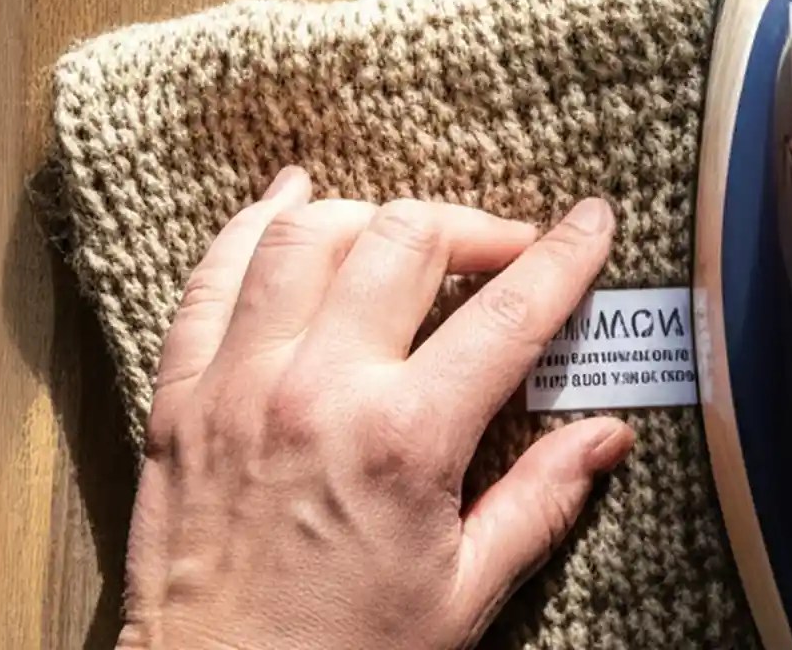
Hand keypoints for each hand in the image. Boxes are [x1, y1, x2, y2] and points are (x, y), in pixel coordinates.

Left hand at [115, 167, 635, 648]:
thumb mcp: (465, 591)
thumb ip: (540, 501)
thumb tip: (608, 437)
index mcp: (405, 441)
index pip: (508, 314)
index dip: (562, 255)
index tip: (590, 221)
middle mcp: (320, 390)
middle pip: (406, 239)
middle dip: (473, 225)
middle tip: (504, 249)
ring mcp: (241, 384)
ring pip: (307, 236)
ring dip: (372, 216)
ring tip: (410, 233)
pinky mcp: (183, 396)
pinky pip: (212, 277)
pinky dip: (254, 224)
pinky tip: (289, 199)